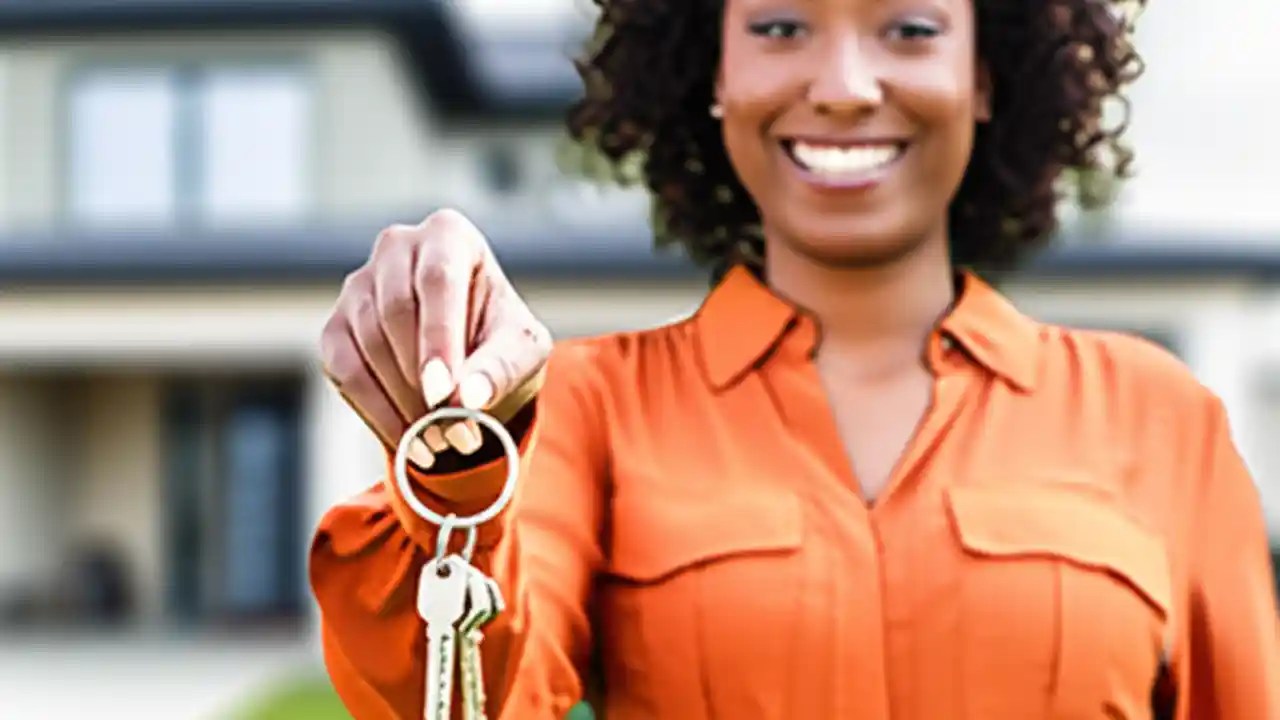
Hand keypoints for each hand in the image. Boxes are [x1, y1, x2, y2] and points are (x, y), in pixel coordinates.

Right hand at [320, 209, 551, 468]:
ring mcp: (359, 285)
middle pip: (395, 311)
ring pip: (367, 343)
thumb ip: (501, 367)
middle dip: (421, 379)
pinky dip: (375, 410)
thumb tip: (468, 397)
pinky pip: (343, 368)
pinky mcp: (336, 326)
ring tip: (440, 441)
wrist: (475, 355)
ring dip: (402, 400)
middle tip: (452, 431)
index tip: (445, 393)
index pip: (437, 280)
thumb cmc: (502, 339)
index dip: (439, 338)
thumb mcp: (522, 350)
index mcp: (448, 235)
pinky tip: (408, 439)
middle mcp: (397, 248)